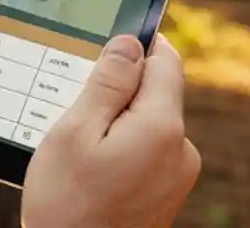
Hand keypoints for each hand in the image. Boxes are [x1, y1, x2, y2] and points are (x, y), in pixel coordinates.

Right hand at [22, 34, 200, 227]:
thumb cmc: (67, 207)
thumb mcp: (75, 132)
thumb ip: (107, 83)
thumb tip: (130, 43)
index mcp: (162, 128)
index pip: (165, 60)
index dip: (136, 44)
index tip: (103, 48)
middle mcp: (182, 150)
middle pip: (155, 92)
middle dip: (117, 92)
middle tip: (76, 114)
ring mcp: (178, 176)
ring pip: (147, 122)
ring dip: (115, 123)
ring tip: (80, 153)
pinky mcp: (167, 194)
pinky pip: (147, 151)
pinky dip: (120, 149)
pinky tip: (92, 172)